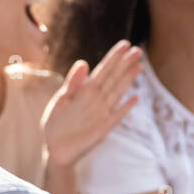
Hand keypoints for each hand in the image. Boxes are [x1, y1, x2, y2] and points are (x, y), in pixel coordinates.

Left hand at [41, 40, 141, 170]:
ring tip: (138, 66)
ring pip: (117, 92)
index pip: (103, 70)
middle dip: (124, 64)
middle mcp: (96, 99)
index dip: (113, 57)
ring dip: (127, 80)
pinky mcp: (103, 128)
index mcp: (85, 91)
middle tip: (137, 50)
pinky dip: (125, 108)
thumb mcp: (60, 101)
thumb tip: (83, 62)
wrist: (55, 149)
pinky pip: (117, 116)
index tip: (125, 44)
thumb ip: (72, 83)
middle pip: (113, 78)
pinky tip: (135, 98)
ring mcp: (101, 113)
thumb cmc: (56, 124)